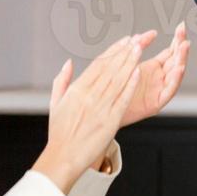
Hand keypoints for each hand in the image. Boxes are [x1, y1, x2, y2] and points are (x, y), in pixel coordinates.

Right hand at [33, 35, 143, 193]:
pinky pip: (123, 98)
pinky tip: (138, 72)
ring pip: (118, 80)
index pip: (98, 65)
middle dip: (125, 52)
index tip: (124, 40)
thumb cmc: (60, 132)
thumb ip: (62, 81)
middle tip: (138, 39)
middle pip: (111, 69)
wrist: (63, 156)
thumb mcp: (55, 104)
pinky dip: (130, 84)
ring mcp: (101, 107)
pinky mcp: (110, 119)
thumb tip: (69, 62)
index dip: (113, 51)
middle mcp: (89, 96)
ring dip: (130, 63)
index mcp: (76, 91)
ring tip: (140, 48)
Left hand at [121, 22, 190, 126]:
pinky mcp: (156, 104)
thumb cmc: (111, 92)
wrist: (101, 114)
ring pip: (175, 74)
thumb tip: (138, 36)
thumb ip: (131, 51)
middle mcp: (158, 79)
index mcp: (152, 69)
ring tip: (184, 48)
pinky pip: (169, 92)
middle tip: (184, 36)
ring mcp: (158, 90)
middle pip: (176, 61)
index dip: (176, 40)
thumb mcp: (122, 66)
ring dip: (181, 60)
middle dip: (181, 48)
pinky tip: (178, 69)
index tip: (180, 28)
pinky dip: (175, 80)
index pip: (169, 52)